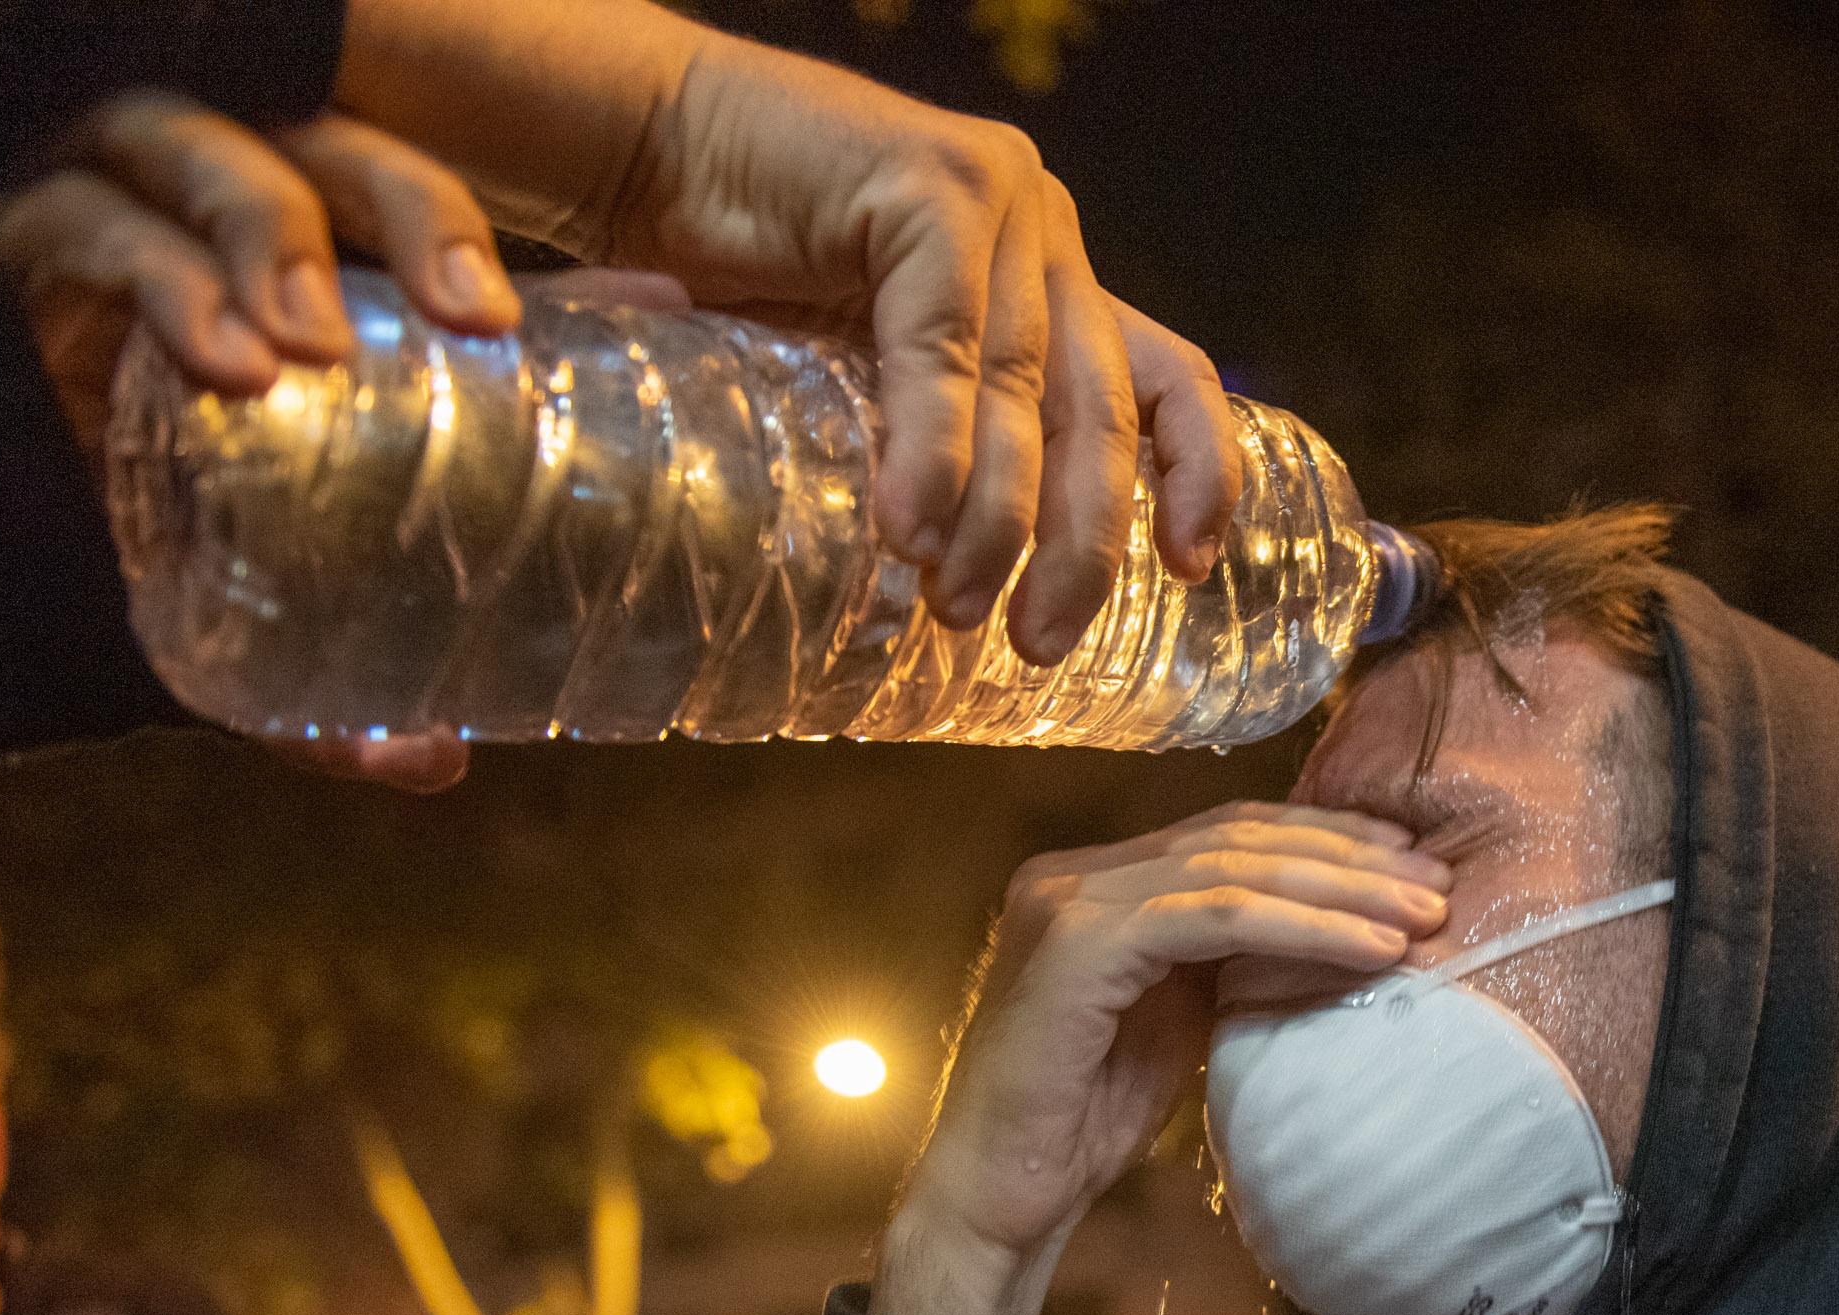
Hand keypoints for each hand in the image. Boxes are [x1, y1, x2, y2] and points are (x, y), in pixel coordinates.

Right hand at [0, 90, 522, 794]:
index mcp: (320, 290)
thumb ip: (335, 678)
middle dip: (417, 216)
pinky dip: (161, 282)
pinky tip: (219, 355)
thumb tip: (433, 765)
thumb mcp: (259, 612)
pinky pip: (95, 226)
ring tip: (309, 345)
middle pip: (340, 154)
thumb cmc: (143, 551)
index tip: (656, 301)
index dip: (555, 257)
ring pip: (215, 156)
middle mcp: (231, 238)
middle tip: (474, 321)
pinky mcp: (34, 253)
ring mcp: (134, 225)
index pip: (441, 232)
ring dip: (273, 239)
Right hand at [338, 0, 1244, 662]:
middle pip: (1102, 411)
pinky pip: (947, 346)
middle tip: (1038, 642)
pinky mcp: (929, 185)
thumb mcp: (873, 376)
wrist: (639, 149)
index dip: (1199, 476)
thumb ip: (942, 438)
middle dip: (1081, 545)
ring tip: (950, 605)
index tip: (1193, 572)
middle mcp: (1044, 233)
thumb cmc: (741, 278)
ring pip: (1024, 394)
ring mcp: (997, 200)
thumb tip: (975, 588)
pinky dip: (933, 449)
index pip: (1170, 378)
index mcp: (1053, 280)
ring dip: (996, 520)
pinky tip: (908, 527)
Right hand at [878, 805, 1448, 1314]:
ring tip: (1424, 914)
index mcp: (1098, 882)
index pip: (1230, 836)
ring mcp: (1070, 899)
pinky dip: (1304, 929)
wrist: (1001, 1192)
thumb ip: (1230, 962)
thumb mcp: (1178, 1019)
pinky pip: (1215, 919)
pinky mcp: (1077, 943)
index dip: (1325, 840)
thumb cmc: (1086, 1118)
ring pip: (1234, 871)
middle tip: (1438, 882)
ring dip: (1343, 890)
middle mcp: (1077, 873)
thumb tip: (1339, 925)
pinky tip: (1372, 949)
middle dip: (1349, 857)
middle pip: (1239, 839)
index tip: (1410, 864)